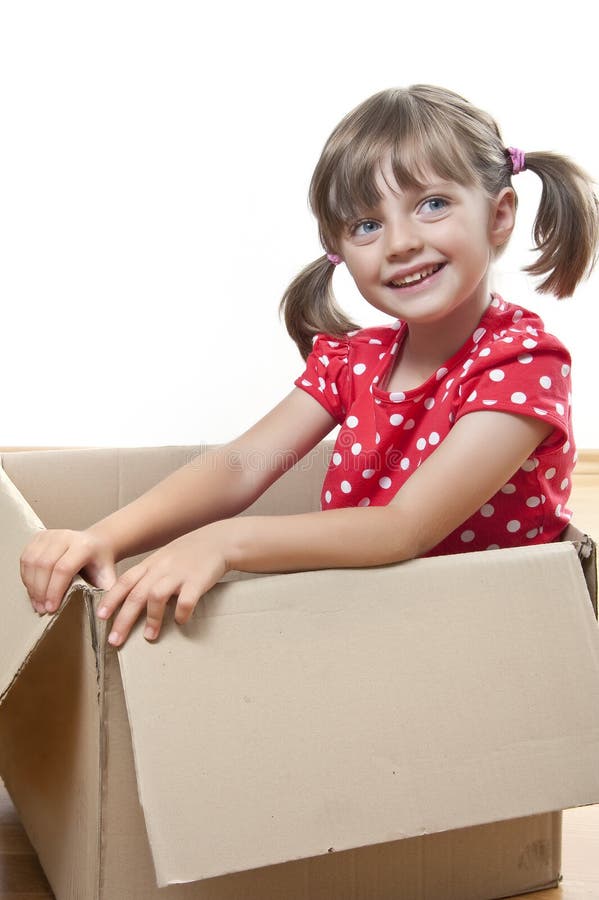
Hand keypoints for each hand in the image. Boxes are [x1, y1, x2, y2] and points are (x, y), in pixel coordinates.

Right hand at [20, 528, 117, 613]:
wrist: (97, 544)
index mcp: (83, 546)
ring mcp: (50, 535)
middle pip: (44, 565)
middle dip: (41, 591)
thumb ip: (107, 595)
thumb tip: (101, 615)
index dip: (55, 590)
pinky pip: (26, 558)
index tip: (52, 608)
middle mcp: (66, 536)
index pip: (63, 568)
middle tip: (42, 609)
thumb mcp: (108, 578)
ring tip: (37, 603)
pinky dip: (26, 577)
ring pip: (32, 561)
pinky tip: (33, 590)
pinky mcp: (39, 537)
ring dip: (31, 586)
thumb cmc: (100, 564)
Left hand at [96, 523, 230, 646]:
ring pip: (156, 596)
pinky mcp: (198, 580)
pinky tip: (180, 621)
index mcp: (150, 564)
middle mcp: (161, 568)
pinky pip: (186, 599)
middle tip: (115, 640)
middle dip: (123, 619)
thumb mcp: (164, 559)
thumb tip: (131, 602)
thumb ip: (148, 576)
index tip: (100, 616)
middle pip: (136, 594)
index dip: (111, 599)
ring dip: (152, 618)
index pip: (124, 581)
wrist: (218, 540)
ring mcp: (179, 574)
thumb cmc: (189, 554)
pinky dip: (181, 613)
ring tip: (150, 637)